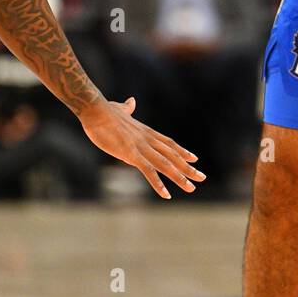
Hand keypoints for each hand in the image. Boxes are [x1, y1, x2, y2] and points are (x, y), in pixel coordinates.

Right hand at [77, 97, 205, 198]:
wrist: (96, 110)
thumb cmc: (105, 110)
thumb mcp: (120, 109)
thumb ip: (127, 108)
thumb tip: (131, 101)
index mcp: (146, 132)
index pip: (170, 143)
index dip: (182, 152)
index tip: (194, 158)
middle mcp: (148, 140)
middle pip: (173, 155)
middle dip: (188, 168)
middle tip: (202, 177)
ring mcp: (141, 148)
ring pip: (166, 165)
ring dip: (180, 177)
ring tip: (191, 188)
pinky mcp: (131, 155)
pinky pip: (149, 172)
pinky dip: (159, 184)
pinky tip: (167, 194)